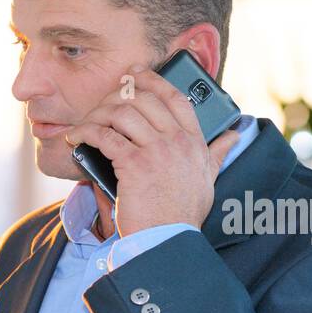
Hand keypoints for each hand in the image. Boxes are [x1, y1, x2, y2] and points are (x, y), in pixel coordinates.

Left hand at [65, 66, 238, 236]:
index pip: (176, 99)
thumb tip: (235, 134)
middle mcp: (178, 141)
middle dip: (119, 94)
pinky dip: (86, 133)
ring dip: (98, 114)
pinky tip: (76, 137)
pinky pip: (105, 136)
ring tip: (86, 123)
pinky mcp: (133, 164)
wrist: (168, 239)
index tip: (137, 73)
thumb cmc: (183, 214)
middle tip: (103, 98)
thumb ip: (218, 152)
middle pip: (146, 100)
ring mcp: (156, 151)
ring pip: (123, 113)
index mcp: (195, 142)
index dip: (155, 81)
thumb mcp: (209, 179)